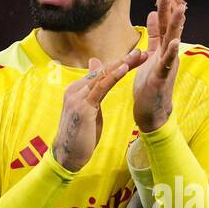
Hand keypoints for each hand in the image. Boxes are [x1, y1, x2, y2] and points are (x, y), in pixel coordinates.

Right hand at [52, 49, 145, 171]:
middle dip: (124, 60)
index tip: (136, 58)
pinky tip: (124, 68)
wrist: (67, 156)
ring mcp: (77, 97)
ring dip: (122, 64)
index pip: (100, 72)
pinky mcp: (83, 107)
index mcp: (77, 90)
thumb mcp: (90, 111)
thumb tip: (98, 81)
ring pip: (102, 76)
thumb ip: (95, 94)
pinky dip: (113, 76)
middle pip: (102, 71)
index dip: (119, 64)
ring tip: (137, 56)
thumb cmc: (80, 136)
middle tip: (141, 52)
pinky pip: (100, 87)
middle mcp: (75, 90)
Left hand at [132, 0, 186, 132]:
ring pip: (173, 41)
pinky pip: (167, 63)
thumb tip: (151, 14)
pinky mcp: (162, 77)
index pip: (167, 21)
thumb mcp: (150, 54)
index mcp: (164, 46)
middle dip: (172, 6)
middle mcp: (169, 53)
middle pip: (171, 25)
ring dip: (177, 24)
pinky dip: (171, 52)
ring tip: (180, 8)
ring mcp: (167, 64)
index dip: (168, 4)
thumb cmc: (150, 83)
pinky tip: (175, 42)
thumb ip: (153, 35)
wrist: (152, 110)